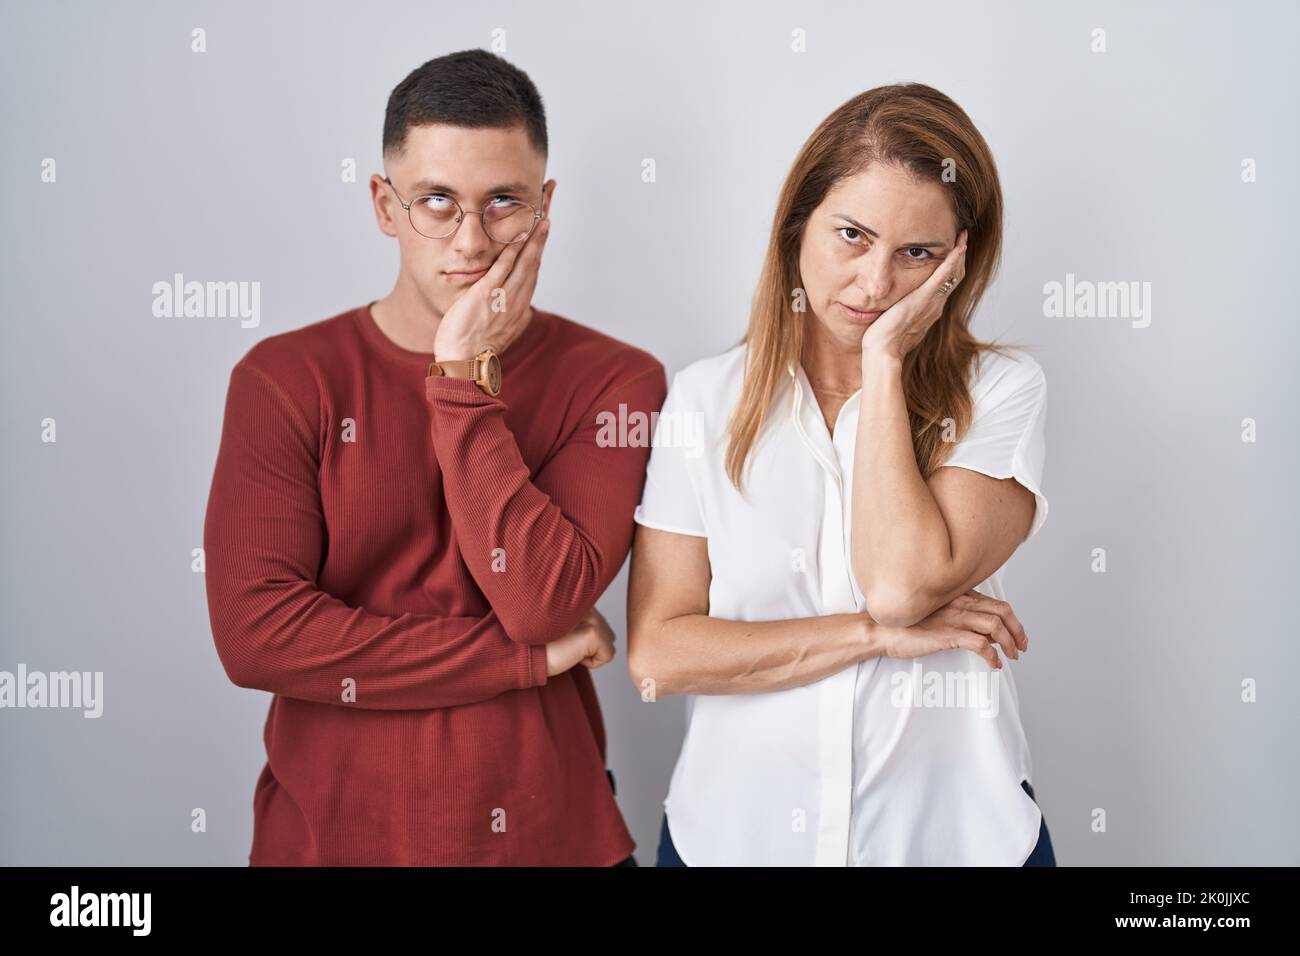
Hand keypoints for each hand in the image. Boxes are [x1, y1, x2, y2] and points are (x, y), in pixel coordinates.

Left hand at [433, 215, 551, 361]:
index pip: (531, 279)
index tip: (540, 243)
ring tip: (538, 223)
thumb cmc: (474, 353)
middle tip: (546, 224)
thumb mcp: (499, 335)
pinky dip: (513, 249)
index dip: (537, 259)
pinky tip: (518, 234)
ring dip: (532, 241)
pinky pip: (503, 266)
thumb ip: (509, 320)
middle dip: (540, 244)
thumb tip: (518, 314)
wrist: (465, 362)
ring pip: (524, 264)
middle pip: (533, 267)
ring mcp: (503, 297)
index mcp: (519, 312)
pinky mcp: (487, 293)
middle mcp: (516, 303)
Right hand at [545, 606, 616, 676]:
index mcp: (579, 600)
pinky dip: (592, 663)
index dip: (585, 638)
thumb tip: (597, 633)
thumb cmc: (539, 645)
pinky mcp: (593, 633)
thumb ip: (579, 621)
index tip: (566, 640)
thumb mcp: (560, 626)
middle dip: (591, 645)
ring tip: (569, 649)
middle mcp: (587, 604)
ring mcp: (592, 618)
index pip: (599, 623)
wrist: (525, 654)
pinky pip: (607, 656)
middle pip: (607, 632)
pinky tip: (572, 655)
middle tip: (566, 645)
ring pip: (609, 643)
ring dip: (591, 653)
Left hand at [860, 228, 967, 361]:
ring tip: (963, 236)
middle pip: (955, 277)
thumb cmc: (884, 341)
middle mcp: (935, 306)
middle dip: (960, 256)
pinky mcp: (924, 298)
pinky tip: (958, 246)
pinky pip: (943, 276)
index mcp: (930, 310)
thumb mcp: (895, 321)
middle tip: (962, 237)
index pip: (946, 284)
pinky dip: (953, 260)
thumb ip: (899, 311)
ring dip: (960, 254)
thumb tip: (893, 304)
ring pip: (954, 274)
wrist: (884, 352)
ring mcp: (932, 302)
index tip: (954, 250)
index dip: (952, 267)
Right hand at [869, 587, 1027, 669]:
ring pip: (996, 627)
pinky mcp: (947, 635)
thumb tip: (983, 631)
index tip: (1018, 634)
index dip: (1014, 620)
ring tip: (1012, 656)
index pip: (996, 603)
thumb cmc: (905, 623)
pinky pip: (980, 645)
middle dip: (1018, 631)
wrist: (881, 629)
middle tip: (1022, 646)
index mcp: (958, 595)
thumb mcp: (936, 613)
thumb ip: (959, 616)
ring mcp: (954, 618)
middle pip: (1002, 612)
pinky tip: (993, 664)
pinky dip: (992, 655)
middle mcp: (959, 603)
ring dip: (1009, 643)